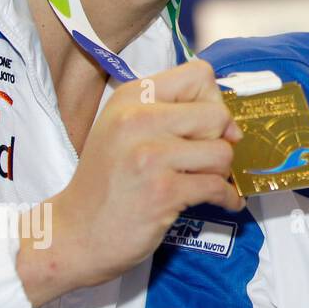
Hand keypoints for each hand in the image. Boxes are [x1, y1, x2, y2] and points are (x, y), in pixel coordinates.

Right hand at [17, 59, 243, 307]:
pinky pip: (218, 186)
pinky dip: (228, 197)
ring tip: (202, 181)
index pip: (199, 75)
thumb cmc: (110, 180)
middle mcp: (137, 120)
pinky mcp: (162, 191)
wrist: (76, 233)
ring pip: (222, 152)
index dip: (212, 99)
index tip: (205, 125)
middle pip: (217, 115)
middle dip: (220, 140)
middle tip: (203, 159)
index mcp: (131, 98)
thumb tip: (232, 125)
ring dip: (221, 172)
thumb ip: (173, 113)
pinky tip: (221, 201)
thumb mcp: (128, 129)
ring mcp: (149, 156)